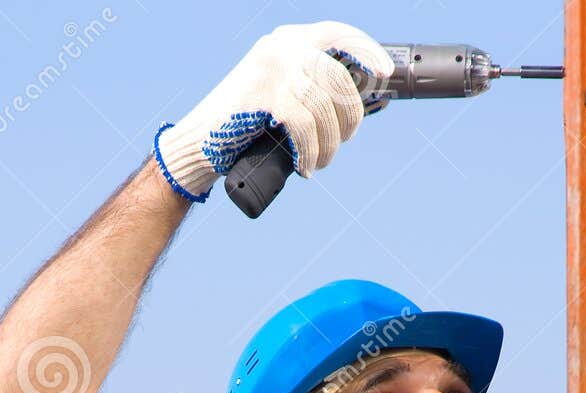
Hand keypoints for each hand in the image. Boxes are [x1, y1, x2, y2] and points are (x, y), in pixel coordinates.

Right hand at [154, 21, 394, 201]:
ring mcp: (273, 67)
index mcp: (288, 40)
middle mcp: (282, 46)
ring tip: (320, 162)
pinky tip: (305, 165)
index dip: (365, 49)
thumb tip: (352, 103)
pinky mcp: (265, 93)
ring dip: (328, 144)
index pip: (336, 33)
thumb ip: (308, 87)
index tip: (385, 73)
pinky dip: (310, 151)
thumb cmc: (243, 126)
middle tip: (341, 142)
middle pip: (337, 78)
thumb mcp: (280, 96)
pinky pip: (304, 125)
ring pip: (323, 107)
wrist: (200, 143)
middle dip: (348, 117)